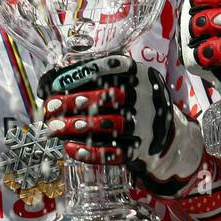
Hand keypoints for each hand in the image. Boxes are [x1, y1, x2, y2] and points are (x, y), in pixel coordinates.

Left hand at [39, 55, 203, 196]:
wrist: (170, 135)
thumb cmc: (136, 102)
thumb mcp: (128, 81)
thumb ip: (98, 76)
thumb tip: (52, 79)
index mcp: (140, 73)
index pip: (107, 68)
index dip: (78, 75)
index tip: (54, 84)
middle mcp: (146, 96)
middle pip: (107, 96)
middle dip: (73, 102)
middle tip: (50, 107)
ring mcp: (146, 124)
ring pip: (108, 124)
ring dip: (76, 126)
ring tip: (54, 128)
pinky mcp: (141, 149)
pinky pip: (113, 152)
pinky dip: (89, 152)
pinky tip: (70, 148)